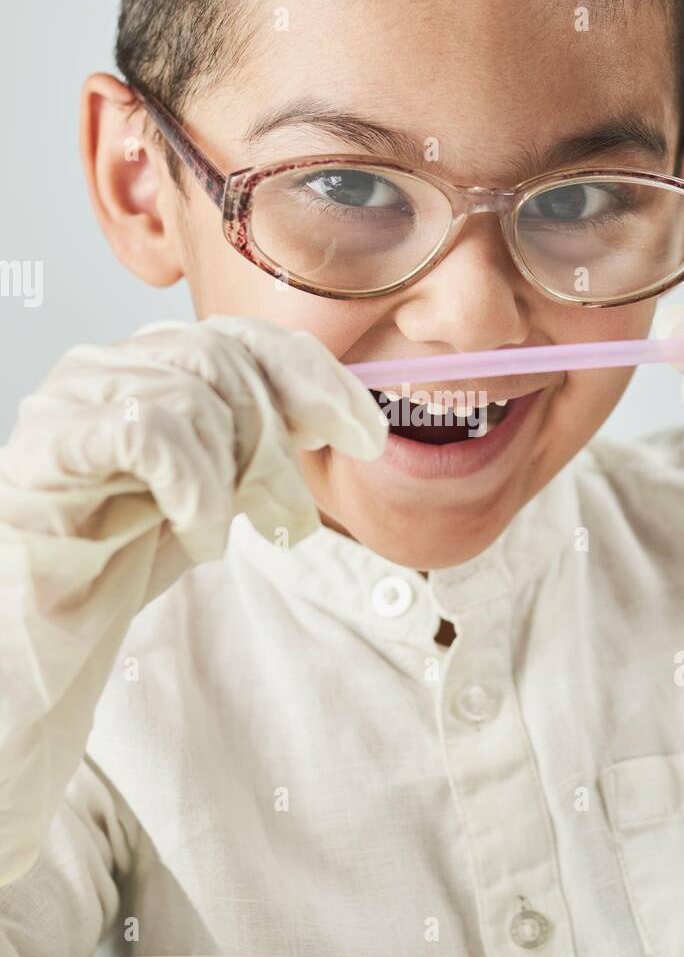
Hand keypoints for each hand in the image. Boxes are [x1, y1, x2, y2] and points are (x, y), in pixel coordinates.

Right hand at [0, 315, 385, 882]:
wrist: (48, 621)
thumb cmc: (123, 553)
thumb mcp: (217, 488)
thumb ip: (260, 442)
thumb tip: (332, 412)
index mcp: (150, 364)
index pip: (244, 335)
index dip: (314, 377)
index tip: (364, 432)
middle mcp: (106, 364)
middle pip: (224, 360)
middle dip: (274, 442)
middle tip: (286, 516)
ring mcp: (68, 397)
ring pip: (190, 396)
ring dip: (228, 479)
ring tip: (217, 536)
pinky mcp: (46, 443)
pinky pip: (147, 431)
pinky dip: (192, 488)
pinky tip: (194, 534)